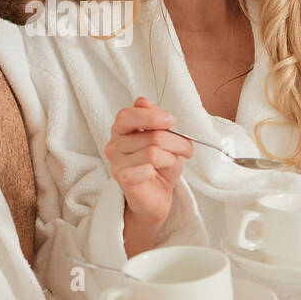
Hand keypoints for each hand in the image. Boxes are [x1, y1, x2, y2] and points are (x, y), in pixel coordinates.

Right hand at [105, 96, 192, 251]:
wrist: (156, 198)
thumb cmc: (159, 167)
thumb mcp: (163, 138)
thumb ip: (154, 120)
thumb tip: (142, 101)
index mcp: (121, 129)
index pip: (128, 115)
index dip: (152, 116)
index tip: (171, 121)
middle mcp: (114, 144)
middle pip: (151, 135)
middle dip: (176, 141)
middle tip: (186, 148)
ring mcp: (116, 162)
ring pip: (153, 151)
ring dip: (172, 157)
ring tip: (175, 162)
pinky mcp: (123, 178)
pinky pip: (148, 167)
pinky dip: (161, 169)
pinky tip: (158, 174)